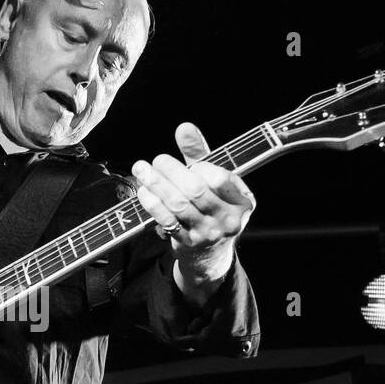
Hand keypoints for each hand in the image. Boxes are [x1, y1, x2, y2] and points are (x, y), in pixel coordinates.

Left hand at [132, 122, 256, 294]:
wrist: (210, 255)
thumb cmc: (212, 209)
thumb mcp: (213, 183)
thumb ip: (199, 155)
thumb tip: (184, 128)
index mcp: (243, 201)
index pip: (221, 179)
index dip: (201, 168)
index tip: (189, 165)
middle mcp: (229, 219)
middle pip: (196, 191)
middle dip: (172, 171)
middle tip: (156, 160)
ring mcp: (208, 233)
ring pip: (178, 204)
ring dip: (156, 184)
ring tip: (142, 170)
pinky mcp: (188, 243)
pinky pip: (166, 220)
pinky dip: (152, 203)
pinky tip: (143, 191)